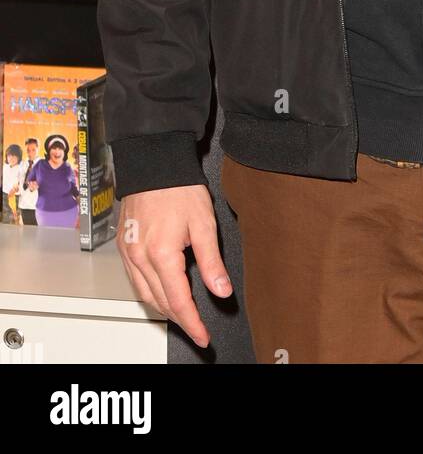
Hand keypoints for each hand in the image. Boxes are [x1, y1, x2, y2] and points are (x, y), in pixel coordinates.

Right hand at [116, 185, 232, 348]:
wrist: (154, 164)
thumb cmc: (180, 189)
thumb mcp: (204, 224)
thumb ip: (212, 262)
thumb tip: (222, 291)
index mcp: (162, 254)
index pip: (178, 301)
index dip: (192, 323)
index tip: (203, 336)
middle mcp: (140, 258)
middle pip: (159, 302)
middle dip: (179, 319)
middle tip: (197, 329)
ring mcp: (128, 253)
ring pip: (144, 295)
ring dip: (163, 309)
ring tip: (183, 315)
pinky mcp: (123, 246)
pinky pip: (134, 280)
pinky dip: (149, 293)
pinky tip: (162, 292)